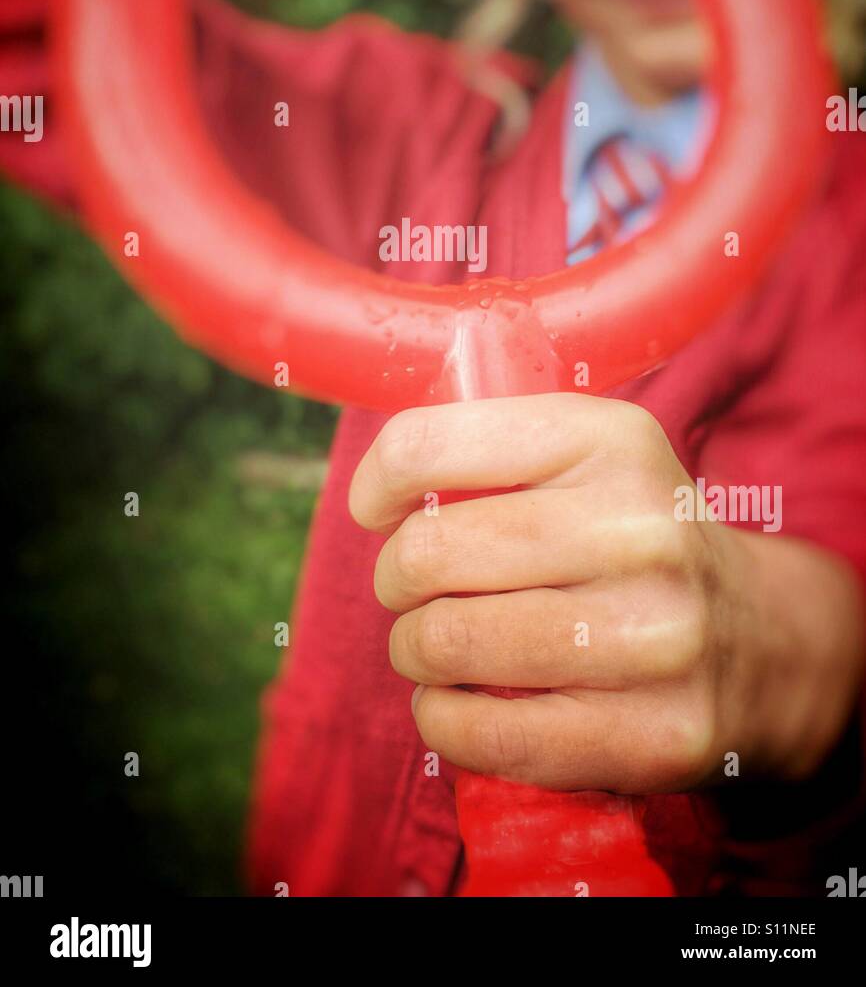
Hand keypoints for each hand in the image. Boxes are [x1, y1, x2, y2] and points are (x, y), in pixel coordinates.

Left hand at [349, 394, 864, 792]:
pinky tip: (452, 704)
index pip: (430, 444)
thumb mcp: (590, 459)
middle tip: (412, 590)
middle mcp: (638, 531)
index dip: (378, 479)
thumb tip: (381, 487)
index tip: (376, 508)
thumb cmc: (635, 540)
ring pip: (448, 642)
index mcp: (610, 442)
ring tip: (434, 646)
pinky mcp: (652, 734)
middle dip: (395, 579)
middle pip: (428, 553)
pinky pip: (485, 734)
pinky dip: (441, 720)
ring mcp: (653, 637)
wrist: (763, 639)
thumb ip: (494, 453)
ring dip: (414, 651)